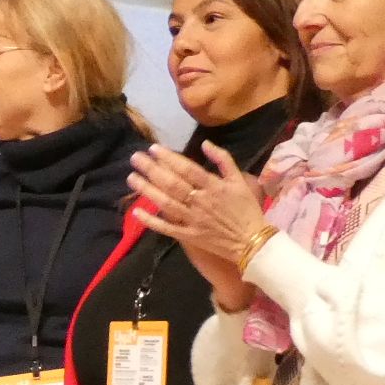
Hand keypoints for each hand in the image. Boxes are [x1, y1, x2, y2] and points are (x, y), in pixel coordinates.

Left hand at [129, 144, 263, 306]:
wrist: (253, 241)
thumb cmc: (246, 209)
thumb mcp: (240, 181)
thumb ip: (224, 160)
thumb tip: (205, 143)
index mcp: (213, 186)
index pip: (187, 169)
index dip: (169, 158)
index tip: (153, 149)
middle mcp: (200, 201)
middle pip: (172, 183)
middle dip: (151, 169)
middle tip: (135, 158)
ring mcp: (193, 219)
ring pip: (166, 203)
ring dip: (147, 190)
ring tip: (131, 177)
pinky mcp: (188, 235)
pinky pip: (167, 228)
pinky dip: (151, 221)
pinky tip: (136, 211)